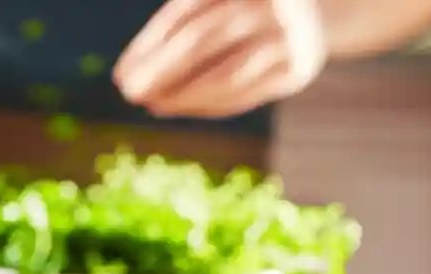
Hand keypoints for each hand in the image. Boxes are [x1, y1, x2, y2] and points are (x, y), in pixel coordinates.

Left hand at [115, 0, 327, 117]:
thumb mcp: (213, 6)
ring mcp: (286, 36)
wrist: (309, 20)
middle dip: (160, 71)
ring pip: (225, 74)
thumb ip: (175, 31)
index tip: (121, 73)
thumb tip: (130, 73)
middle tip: (129, 93)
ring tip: (152, 105)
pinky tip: (178, 106)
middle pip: (201, 40)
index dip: (148, 45)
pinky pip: (244, 94)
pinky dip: (206, 104)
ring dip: (182, 95)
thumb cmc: (240, 12)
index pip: (185, 12)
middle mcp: (267, 3)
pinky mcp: (296, 69)